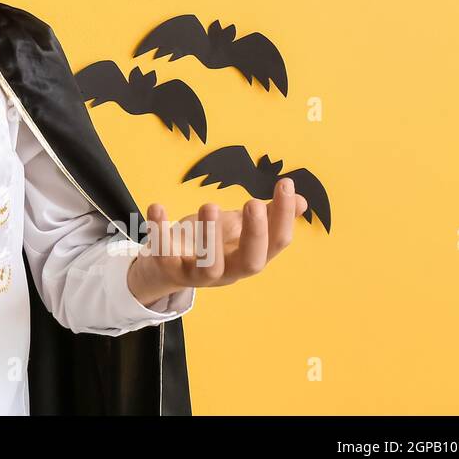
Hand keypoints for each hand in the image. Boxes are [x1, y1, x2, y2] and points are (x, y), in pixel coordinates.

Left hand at [128, 178, 309, 298]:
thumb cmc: (210, 243)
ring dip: (211, 235)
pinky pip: (164, 255)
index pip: (277, 243)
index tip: (285, 184)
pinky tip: (157, 206)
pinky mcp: (170, 269)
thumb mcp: (240, 227)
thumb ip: (268, 215)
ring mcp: (199, 274)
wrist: (167, 267)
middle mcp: (230, 271)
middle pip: (252, 263)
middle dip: (255, 234)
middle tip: (253, 203)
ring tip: (210, 204)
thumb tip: (301, 200)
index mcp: (250, 257)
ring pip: (210, 265)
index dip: (284, 216)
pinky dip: (160, 230)